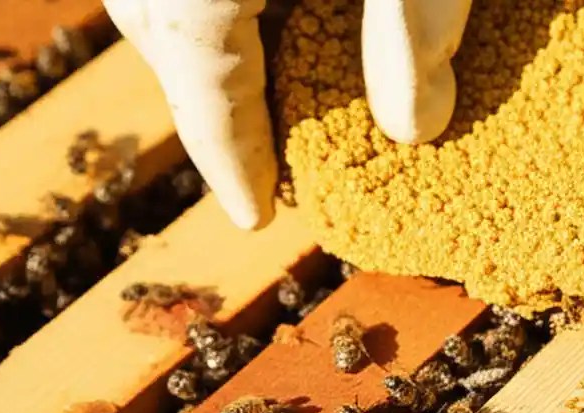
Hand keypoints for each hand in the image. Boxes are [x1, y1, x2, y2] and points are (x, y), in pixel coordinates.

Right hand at [103, 0, 471, 229]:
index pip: (204, 89)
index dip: (233, 163)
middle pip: (166, 36)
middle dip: (215, 100)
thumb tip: (417, 129)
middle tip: (268, 161)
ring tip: (273, 85)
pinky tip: (272, 3)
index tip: (255, 221)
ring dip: (213, 41)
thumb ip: (416, 30)